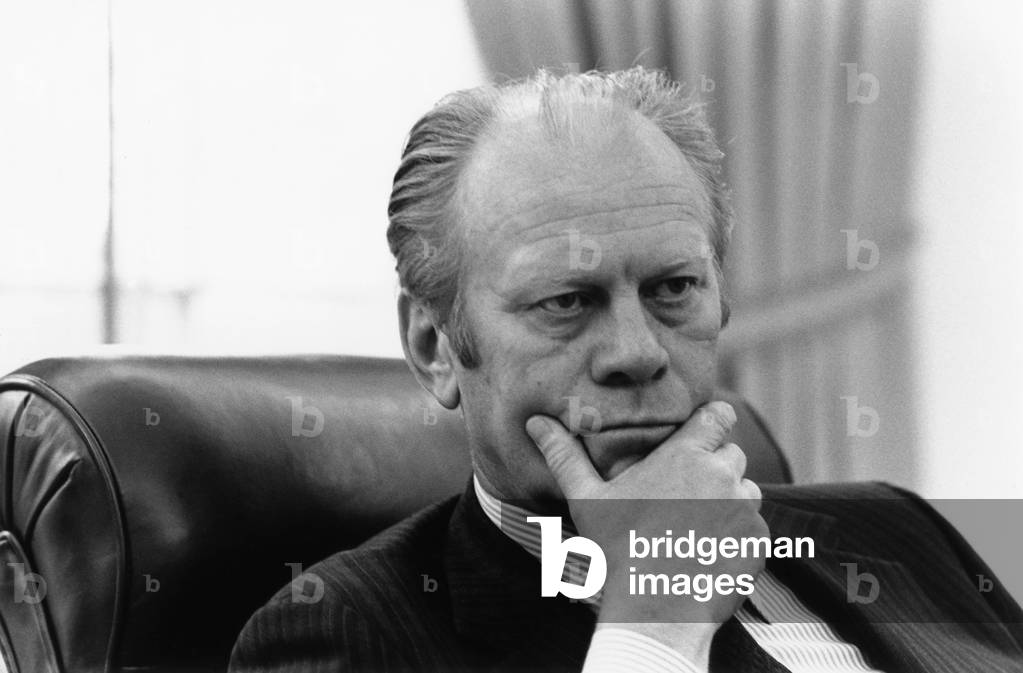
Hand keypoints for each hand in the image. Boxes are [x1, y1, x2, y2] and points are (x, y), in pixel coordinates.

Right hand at [525, 402, 767, 659]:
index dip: (712, 421)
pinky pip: (754, 526)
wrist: (656, 611)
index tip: (702, 432)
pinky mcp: (758, 540)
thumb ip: (566, 456)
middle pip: (730, 455)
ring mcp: (745, 509)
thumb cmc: (618, 549)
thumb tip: (536, 422)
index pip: (718, 416)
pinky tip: (706, 549)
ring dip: (728, 500)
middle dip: (714, 467)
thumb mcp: (588, 498)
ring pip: (745, 490)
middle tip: (684, 494)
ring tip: (694, 524)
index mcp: (686, 455)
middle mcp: (722, 475)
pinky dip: (737, 534)